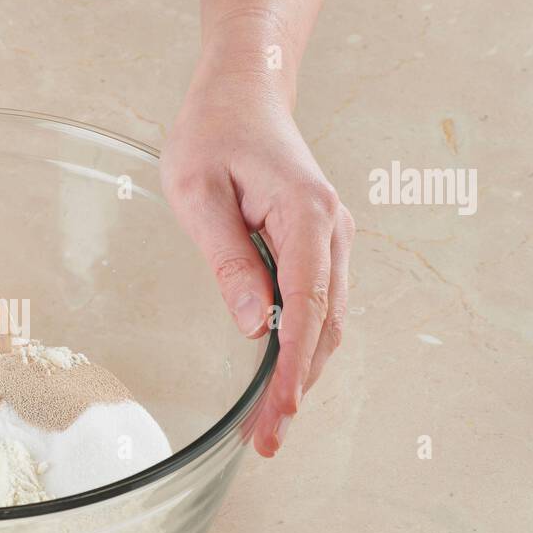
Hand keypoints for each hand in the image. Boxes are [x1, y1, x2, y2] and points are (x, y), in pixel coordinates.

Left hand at [161, 43, 353, 456]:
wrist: (246, 90)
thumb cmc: (213, 133)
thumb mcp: (197, 192)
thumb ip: (227, 258)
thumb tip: (255, 325)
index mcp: (307, 215)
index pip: (307, 309)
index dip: (292, 371)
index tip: (277, 416)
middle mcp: (334, 232)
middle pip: (326, 328)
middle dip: (298, 389)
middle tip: (265, 442)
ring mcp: (333, 240)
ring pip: (329, 324)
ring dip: (303, 376)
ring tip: (268, 426)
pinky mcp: (320, 246)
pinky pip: (320, 307)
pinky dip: (304, 349)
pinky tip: (279, 380)